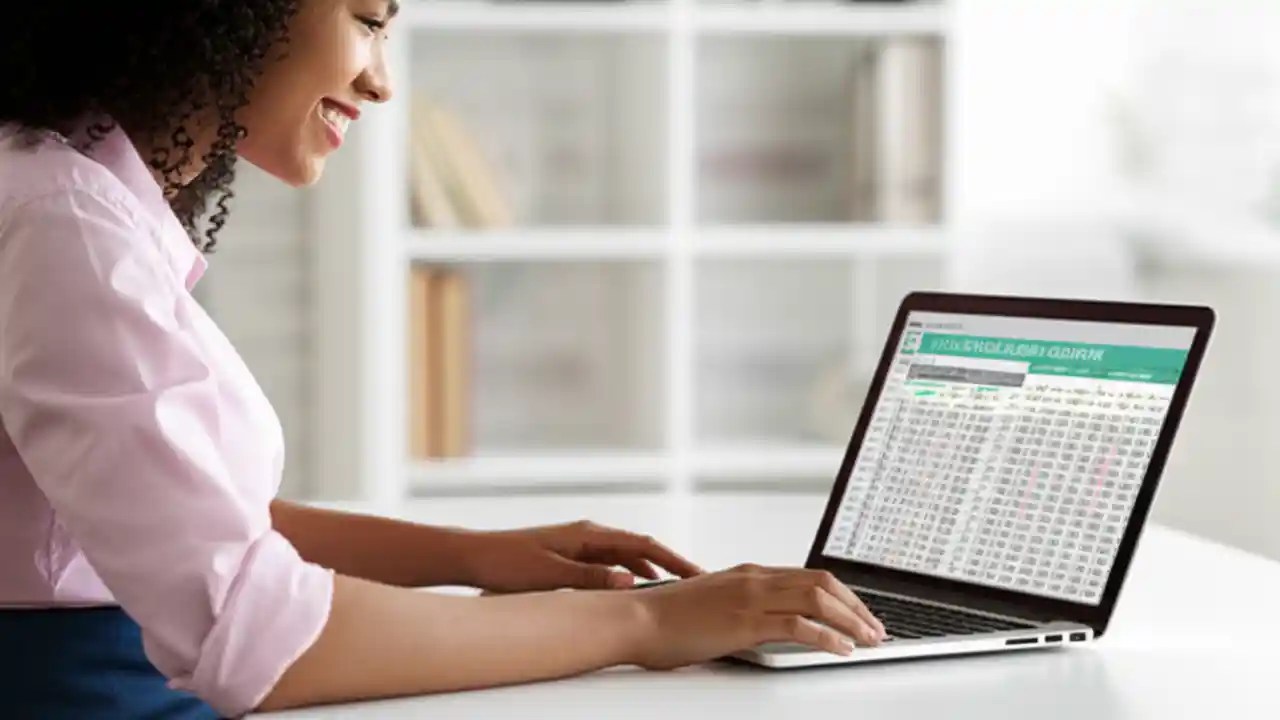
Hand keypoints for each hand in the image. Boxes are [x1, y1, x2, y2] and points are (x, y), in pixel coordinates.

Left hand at [464, 520, 703, 593]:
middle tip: (700, 583)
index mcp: (589, 534)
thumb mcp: (551, 574)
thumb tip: (630, 582)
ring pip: (629, 555)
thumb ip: (590, 578)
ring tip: (677, 588)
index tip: (699, 575)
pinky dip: (633, 572)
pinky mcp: (573, 553)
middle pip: (642, 548)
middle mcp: (590, 533)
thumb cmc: (508, 564)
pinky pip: (613, 561)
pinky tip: (638, 588)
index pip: (644, 545)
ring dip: (653, 569)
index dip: (674, 560)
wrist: (475, 555)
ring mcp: (582, 542)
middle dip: (671, 564)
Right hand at [627, 563, 886, 669]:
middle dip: (856, 607)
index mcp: (749, 573)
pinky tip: (841, 649)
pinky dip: (827, 637)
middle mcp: (754, 578)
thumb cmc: (666, 619)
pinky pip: (797, 625)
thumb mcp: (712, 606)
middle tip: (876, 630)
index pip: (809, 576)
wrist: (636, 620)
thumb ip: (741, 608)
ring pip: (817, 599)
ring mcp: (750, 597)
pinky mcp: (743, 621)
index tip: (860, 615)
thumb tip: (765, 625)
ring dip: (851, 620)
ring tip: (868, 640)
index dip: (842, 596)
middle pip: (822, 583)